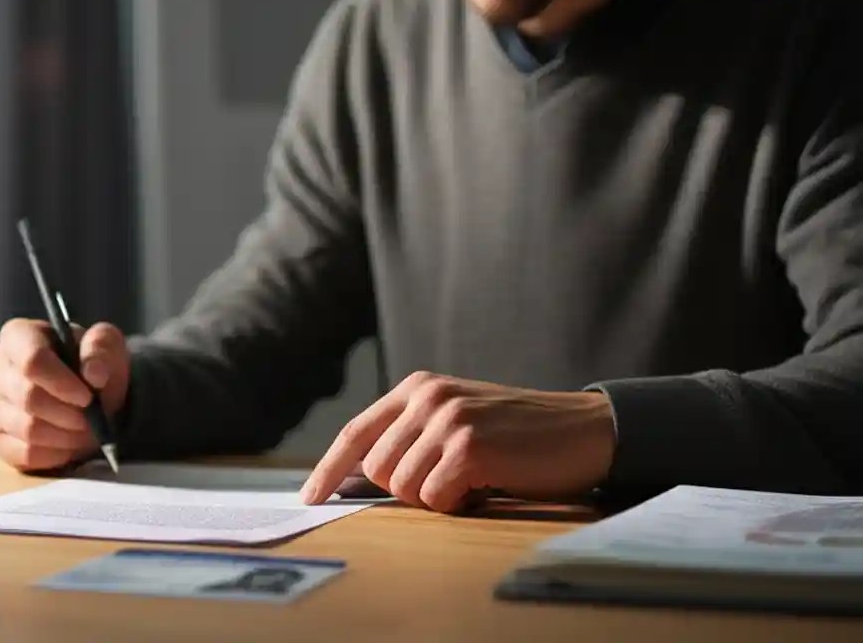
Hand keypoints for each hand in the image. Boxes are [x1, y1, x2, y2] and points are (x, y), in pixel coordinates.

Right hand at [0, 318, 130, 471]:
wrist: (91, 395)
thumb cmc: (93, 364)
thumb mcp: (107, 345)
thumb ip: (102, 349)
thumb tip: (93, 372)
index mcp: (17, 336)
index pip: (31, 360)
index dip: (62, 383)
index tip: (88, 397)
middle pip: (28, 398)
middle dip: (68, 413)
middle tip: (92, 419)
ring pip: (27, 429)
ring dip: (65, 435)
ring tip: (86, 431)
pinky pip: (24, 454)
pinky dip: (55, 454)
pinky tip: (70, 444)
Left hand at [300, 372, 614, 511]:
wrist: (584, 429)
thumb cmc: (517, 435)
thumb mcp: (456, 421)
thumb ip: (410, 437)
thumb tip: (358, 478)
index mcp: (417, 389)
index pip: (356, 432)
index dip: (329, 468)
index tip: (310, 497)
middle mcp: (427, 398)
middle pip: (377, 470)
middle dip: (406, 490)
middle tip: (449, 482)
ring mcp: (448, 420)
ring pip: (403, 488)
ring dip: (435, 498)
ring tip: (471, 480)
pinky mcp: (470, 447)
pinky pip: (435, 499)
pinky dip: (457, 504)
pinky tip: (485, 485)